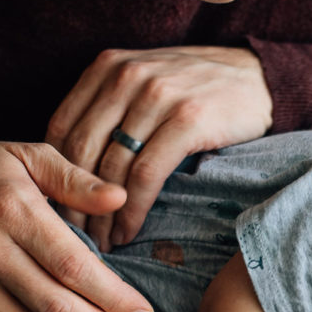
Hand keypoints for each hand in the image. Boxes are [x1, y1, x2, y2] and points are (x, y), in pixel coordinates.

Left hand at [46, 45, 273, 251]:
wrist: (258, 78)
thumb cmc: (197, 89)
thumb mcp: (144, 82)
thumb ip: (108, 108)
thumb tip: (67, 168)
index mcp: (107, 66)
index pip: (60, 128)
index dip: (53, 176)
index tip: (55, 211)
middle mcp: (127, 76)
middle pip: (81, 151)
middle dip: (72, 202)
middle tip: (72, 239)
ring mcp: (157, 96)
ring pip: (111, 168)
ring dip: (102, 215)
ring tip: (101, 244)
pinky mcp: (188, 120)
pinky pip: (147, 175)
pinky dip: (133, 211)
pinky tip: (129, 231)